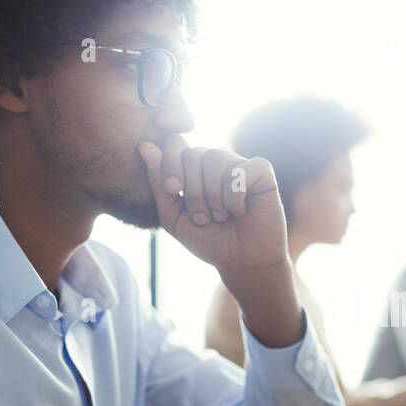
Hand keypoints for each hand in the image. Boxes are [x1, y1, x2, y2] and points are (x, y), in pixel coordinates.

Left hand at [138, 136, 301, 345]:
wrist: (242, 262)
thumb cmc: (209, 240)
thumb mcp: (174, 217)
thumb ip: (159, 184)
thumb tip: (145, 145)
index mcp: (194, 168)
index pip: (175, 143)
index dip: (170, 163)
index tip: (173, 190)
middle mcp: (216, 161)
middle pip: (193, 153)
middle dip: (193, 191)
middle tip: (203, 217)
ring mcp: (239, 164)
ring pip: (216, 158)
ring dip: (213, 196)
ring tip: (221, 216)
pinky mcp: (261, 171)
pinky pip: (240, 170)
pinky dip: (235, 196)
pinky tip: (241, 211)